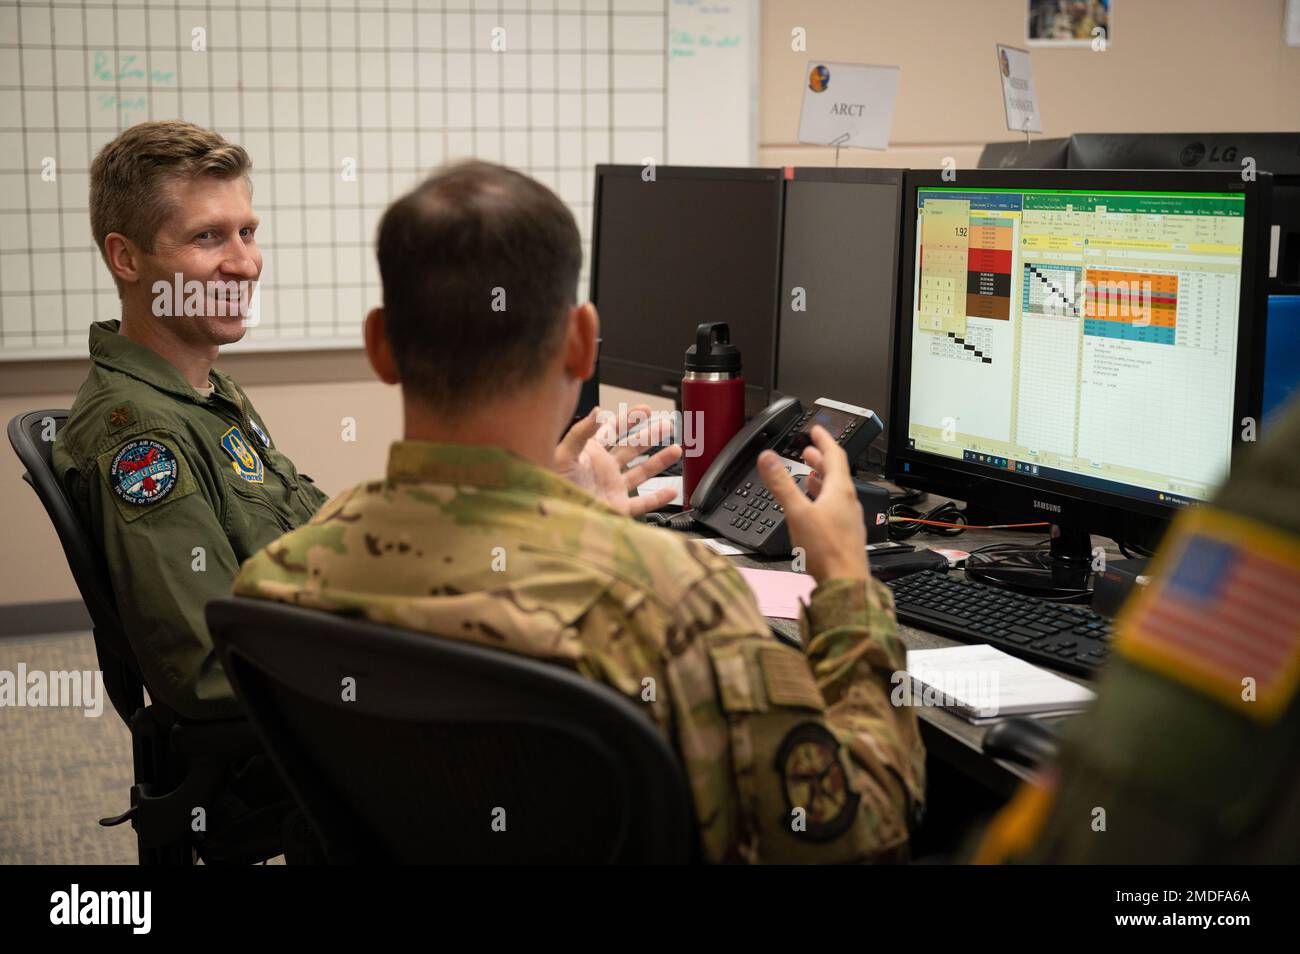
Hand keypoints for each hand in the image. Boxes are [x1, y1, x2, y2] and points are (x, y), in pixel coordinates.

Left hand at [554, 404, 682, 516]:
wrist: (553, 515)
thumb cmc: (550, 485)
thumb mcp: (564, 453)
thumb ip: (582, 431)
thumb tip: (598, 411)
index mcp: (590, 453)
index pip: (613, 430)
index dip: (629, 419)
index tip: (645, 410)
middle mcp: (603, 469)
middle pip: (631, 448)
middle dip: (650, 436)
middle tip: (667, 425)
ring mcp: (612, 488)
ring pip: (641, 472)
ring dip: (659, 461)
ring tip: (677, 450)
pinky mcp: (617, 508)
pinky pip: (642, 503)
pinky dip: (658, 498)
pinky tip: (671, 490)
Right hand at [758, 425, 867, 582]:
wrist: (845, 583)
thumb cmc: (826, 551)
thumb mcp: (797, 513)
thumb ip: (781, 484)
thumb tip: (768, 458)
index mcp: (839, 491)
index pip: (835, 455)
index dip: (824, 440)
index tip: (817, 430)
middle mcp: (848, 502)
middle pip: (836, 472)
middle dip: (821, 458)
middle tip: (810, 451)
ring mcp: (849, 519)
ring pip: (836, 491)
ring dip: (822, 479)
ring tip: (810, 475)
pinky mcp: (846, 534)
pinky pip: (836, 508)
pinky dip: (823, 499)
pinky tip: (815, 509)